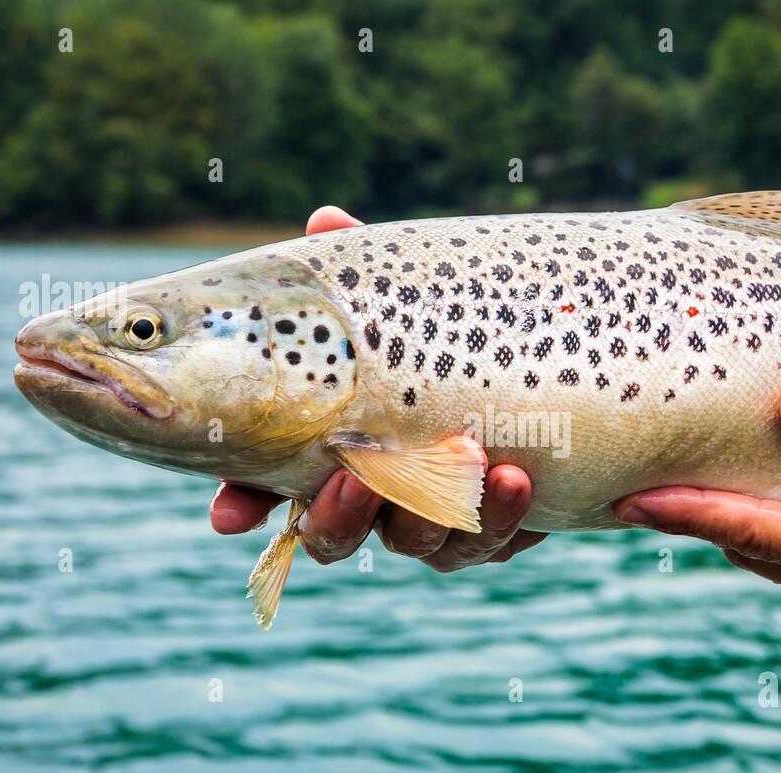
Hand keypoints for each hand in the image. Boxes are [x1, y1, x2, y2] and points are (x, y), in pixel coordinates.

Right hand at [210, 205, 546, 570]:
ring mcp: (442, 516)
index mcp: (336, 447)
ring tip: (480, 469)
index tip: (229, 514)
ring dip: (442, 517)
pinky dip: (508, 521)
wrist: (550, 364)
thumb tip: (328, 218)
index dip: (247, 504)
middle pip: (340, 537)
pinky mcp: (502, 526)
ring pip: (426, 545)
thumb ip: (367, 272)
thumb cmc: (448, 333)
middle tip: (354, 478)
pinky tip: (522, 480)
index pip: (275, 489)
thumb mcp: (409, 300)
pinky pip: (496, 542)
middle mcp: (382, 495)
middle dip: (340, 516)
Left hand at [612, 383, 780, 650]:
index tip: (624, 502)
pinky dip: (772, 525)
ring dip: (730, 520)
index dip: (680, 513)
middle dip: (691, 516)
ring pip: (771, 555)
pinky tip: (771, 489)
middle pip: (744, 547)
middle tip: (642, 480)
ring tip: (690, 478)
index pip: (743, 530)